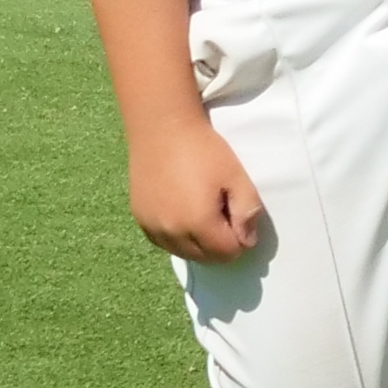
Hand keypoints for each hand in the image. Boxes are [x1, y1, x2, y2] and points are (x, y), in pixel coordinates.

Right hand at [124, 116, 265, 261]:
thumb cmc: (204, 150)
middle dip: (220, 243)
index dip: (240, 238)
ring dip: (199, 243)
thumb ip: (247, 212)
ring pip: (184, 253)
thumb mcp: (236, 177)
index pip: (228, 253)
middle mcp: (171, 233)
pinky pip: (165, 243)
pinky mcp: (140, 219)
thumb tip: (247, 242)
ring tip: (203, 210)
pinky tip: (183, 212)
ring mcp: (152, 227)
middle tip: (222, 211)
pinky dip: (178, 237)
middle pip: (206, 258)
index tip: (238, 215)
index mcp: (198, 223)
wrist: (162, 129)